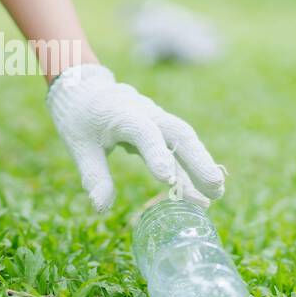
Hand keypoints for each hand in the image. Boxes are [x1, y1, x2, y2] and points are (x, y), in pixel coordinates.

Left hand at [47, 63, 224, 211]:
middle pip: (179, 132)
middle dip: (198, 160)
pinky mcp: (160, 127)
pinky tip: (202, 189)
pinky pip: (180, 145)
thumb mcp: (79, 146)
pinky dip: (191, 165)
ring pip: (185, 138)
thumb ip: (94, 175)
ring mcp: (157, 118)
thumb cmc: (80, 117)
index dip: (156, 153)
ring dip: (201, 164)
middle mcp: (146, 113)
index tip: (167, 180)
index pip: (143, 131)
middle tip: (215, 188)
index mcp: (121, 114)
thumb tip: (101, 208)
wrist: (86, 88)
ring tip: (216, 194)